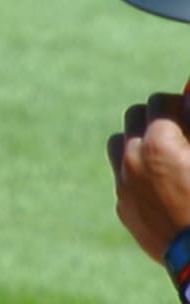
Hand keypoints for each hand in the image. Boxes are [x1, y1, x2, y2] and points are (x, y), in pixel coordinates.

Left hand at [107, 90, 189, 258]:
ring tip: (167, 152)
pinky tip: (165, 184)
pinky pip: (124, 177)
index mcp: (158, 143)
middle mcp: (132, 161)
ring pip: (120, 145)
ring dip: (140, 141)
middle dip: (157, 118)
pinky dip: (138, 172)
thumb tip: (189, 95)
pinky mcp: (125, 209)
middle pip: (134, 117)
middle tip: (182, 130)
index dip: (179, 104)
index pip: (159, 102)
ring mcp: (125, 186)